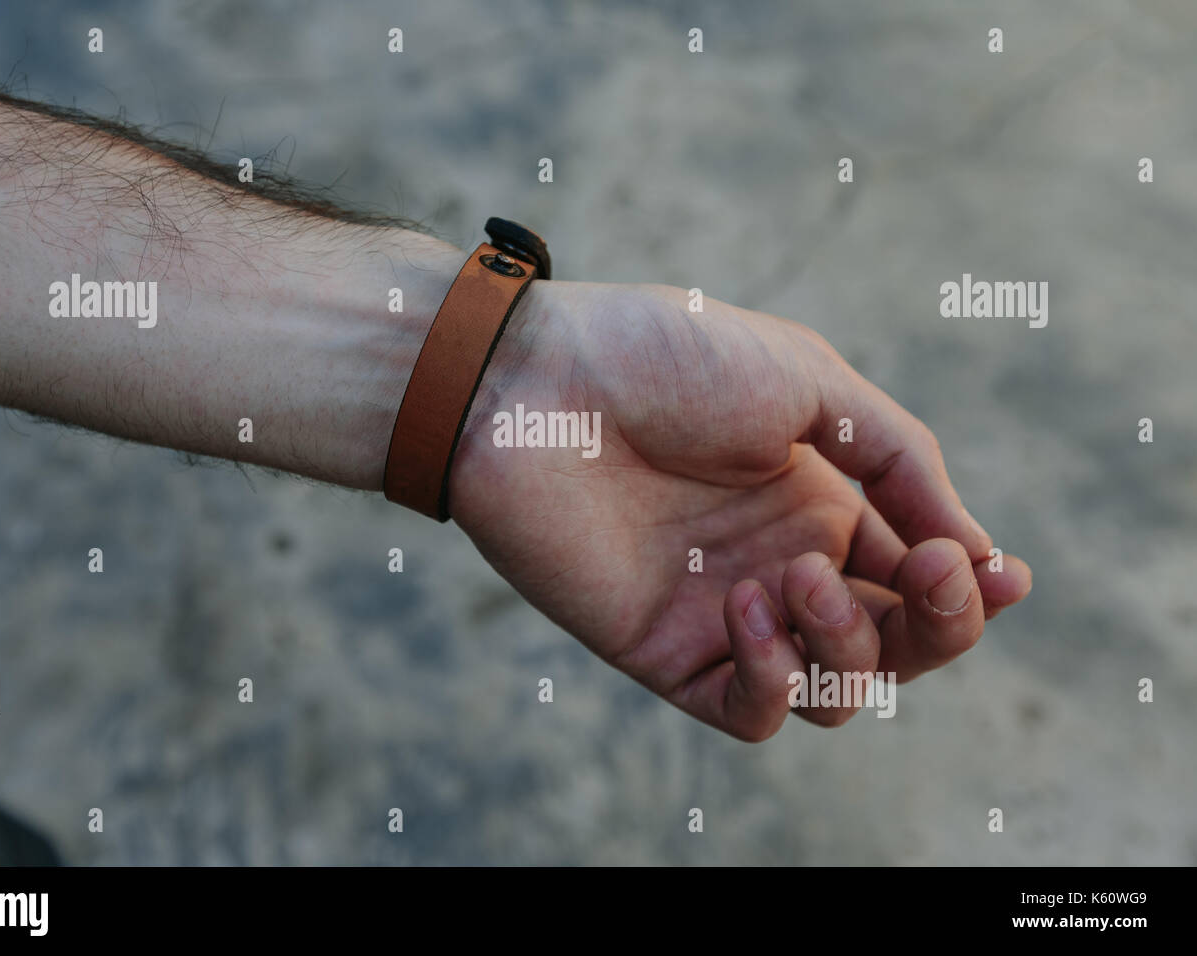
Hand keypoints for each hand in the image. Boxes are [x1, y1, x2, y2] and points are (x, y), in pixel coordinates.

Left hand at [449, 280, 1031, 739]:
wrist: (534, 381)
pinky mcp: (666, 652)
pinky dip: (775, 681)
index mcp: (825, 500)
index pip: (923, 577)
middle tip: (919, 570)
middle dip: (935, 624)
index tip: (1002, 574)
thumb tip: (981, 552)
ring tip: (793, 573)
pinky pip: (753, 715)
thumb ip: (900, 461)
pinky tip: (747, 608)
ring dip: (849, 646)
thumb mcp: (811, 382)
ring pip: (839, 693)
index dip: (973, 589)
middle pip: (898, 645)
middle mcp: (786, 564)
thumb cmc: (665, 357)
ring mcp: (729, 614)